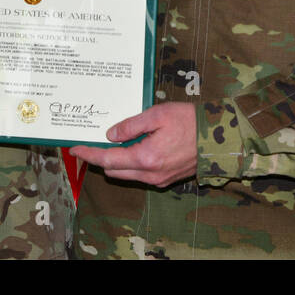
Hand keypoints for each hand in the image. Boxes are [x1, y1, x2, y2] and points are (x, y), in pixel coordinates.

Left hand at [70, 102, 196, 187]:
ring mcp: (159, 180)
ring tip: (117, 142)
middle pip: (114, 170)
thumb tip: (111, 134)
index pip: (107, 159)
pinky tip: (137, 147)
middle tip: (95, 142)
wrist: (219, 139)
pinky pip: (141, 175)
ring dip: (118, 161)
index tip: (75, 149)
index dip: (89, 154)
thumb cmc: (190, 122)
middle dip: (101, 158)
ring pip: (127, 175)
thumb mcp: (158, 115)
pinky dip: (133, 164)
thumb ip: (131, 125)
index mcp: (145, 158)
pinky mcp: (166, 180)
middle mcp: (149, 174)